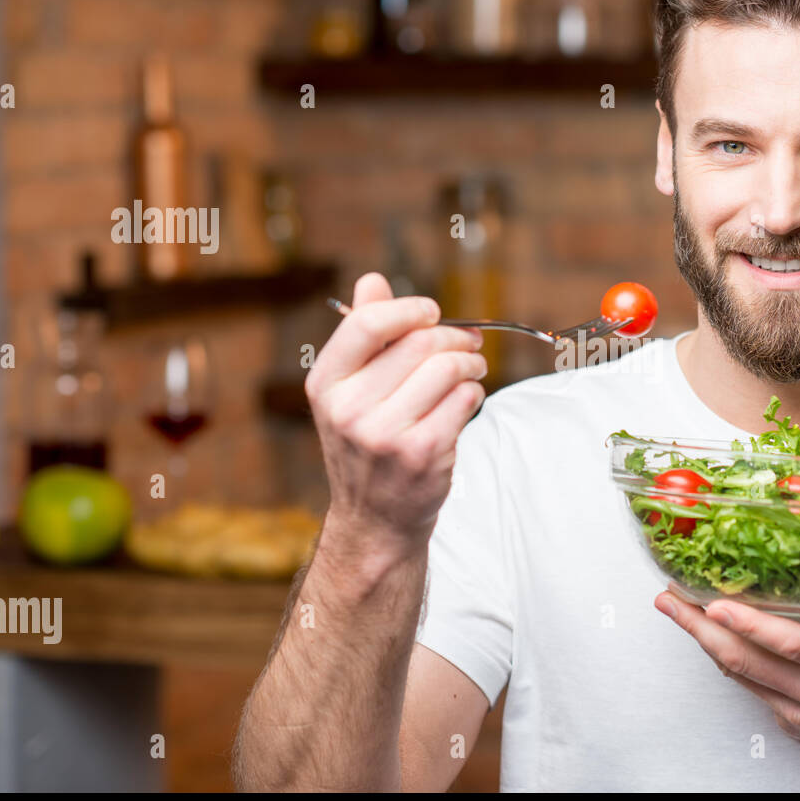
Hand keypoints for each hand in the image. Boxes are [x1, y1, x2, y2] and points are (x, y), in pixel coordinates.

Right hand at [305, 272, 486, 577]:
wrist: (375, 520)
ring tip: (473, 368)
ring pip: (447, 368)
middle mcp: (348, 409)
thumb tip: (372, 280)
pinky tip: (465, 400)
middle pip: (419, 343)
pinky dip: (474, 392)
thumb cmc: (368, 445)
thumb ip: (362, 334)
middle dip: (454, 336)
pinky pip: (464, 399)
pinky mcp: (422, 453)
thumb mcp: (349, 391)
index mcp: (325, 384)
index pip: (367, 323)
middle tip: (469, 344)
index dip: (408, 309)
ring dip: (471, 363)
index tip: (432, 312)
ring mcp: (384, 435)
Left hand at [656, 538, 799, 788]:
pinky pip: (749, 688)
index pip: (794, 646)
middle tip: (670, 599)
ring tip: (674, 609)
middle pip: (747, 662)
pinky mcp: (790, 722)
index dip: (752, 627)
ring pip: (739, 676)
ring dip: (702, 642)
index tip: (716, 604)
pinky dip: (724, 661)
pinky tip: (706, 636)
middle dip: (701, 629)